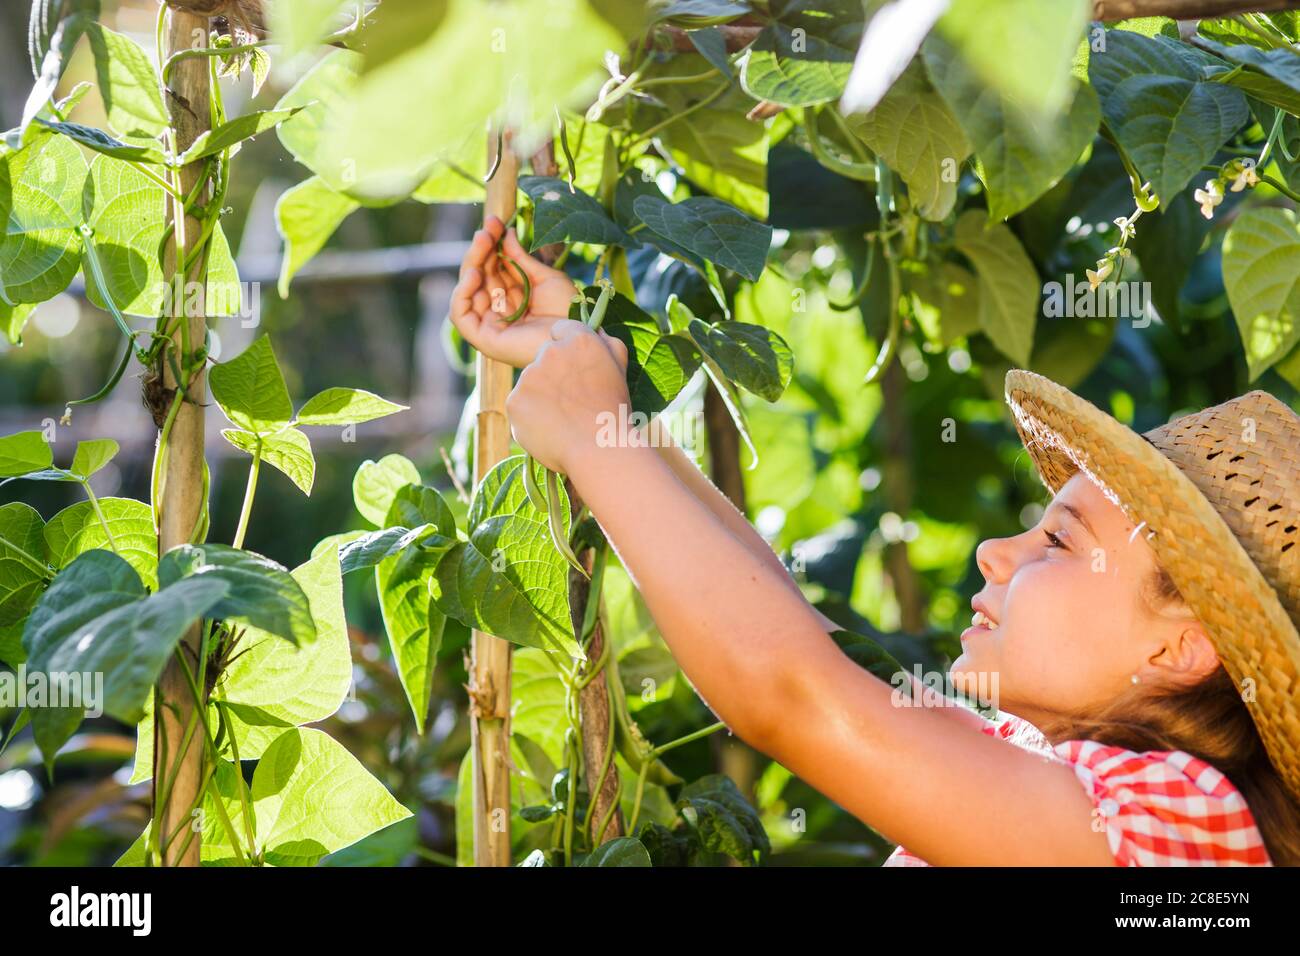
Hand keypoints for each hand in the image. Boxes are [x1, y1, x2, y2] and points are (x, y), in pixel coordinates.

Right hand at [448, 215, 578, 366]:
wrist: (576, 335)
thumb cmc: (568, 311)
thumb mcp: (544, 277)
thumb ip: (521, 258)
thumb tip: (506, 233)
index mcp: (515, 300)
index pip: (494, 269)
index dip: (492, 245)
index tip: (495, 221)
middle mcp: (500, 312)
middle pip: (480, 277)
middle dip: (481, 249)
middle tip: (488, 227)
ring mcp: (490, 325)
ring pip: (468, 291)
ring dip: (472, 263)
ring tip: (483, 242)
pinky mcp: (483, 339)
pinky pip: (460, 315)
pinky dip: (462, 293)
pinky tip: (475, 274)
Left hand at [506, 320, 630, 472]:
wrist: (599, 450)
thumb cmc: (614, 412)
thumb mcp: (620, 369)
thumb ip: (608, 343)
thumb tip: (597, 330)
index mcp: (578, 340)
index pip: (561, 330)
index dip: (567, 350)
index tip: (575, 370)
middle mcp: (549, 352)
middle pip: (543, 357)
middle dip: (553, 373)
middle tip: (571, 401)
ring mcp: (528, 376)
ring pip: (530, 382)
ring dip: (541, 395)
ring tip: (563, 419)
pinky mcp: (514, 400)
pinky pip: (520, 404)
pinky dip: (530, 416)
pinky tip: (550, 428)